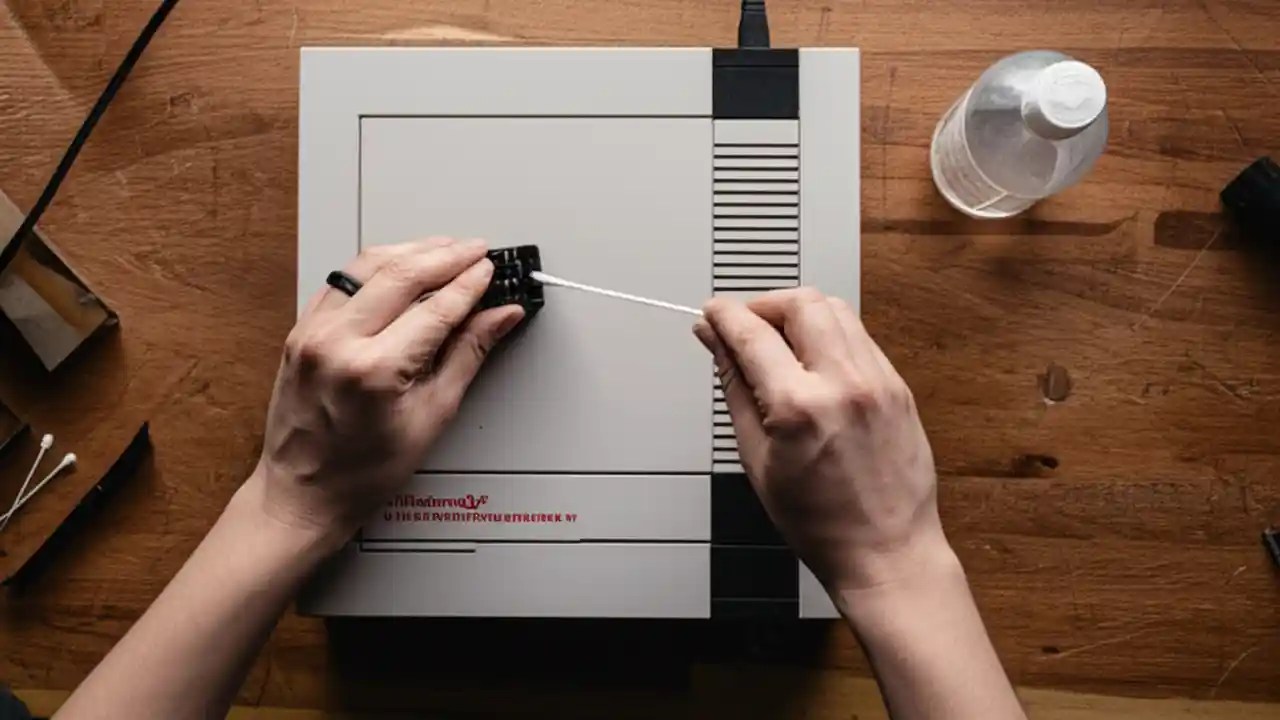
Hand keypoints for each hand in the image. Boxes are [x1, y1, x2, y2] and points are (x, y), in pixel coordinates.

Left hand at [253, 237, 524, 545]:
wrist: (302, 495)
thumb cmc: (362, 473)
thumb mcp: (432, 416)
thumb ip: (469, 354)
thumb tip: (501, 317)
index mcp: (374, 370)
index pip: (437, 307)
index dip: (471, 283)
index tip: (492, 271)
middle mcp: (337, 342)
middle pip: (402, 273)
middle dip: (447, 255)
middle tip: (477, 250)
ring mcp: (312, 333)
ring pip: (367, 264)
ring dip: (412, 251)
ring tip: (445, 249)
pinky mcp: (300, 331)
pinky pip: (341, 280)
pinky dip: (375, 266)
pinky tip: (400, 265)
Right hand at [695, 288, 954, 597]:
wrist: (885, 551)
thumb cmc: (819, 522)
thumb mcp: (756, 457)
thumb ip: (735, 388)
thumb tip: (714, 342)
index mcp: (801, 407)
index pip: (752, 333)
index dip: (724, 315)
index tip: (711, 312)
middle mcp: (845, 383)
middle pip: (800, 302)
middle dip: (764, 304)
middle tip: (744, 325)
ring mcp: (879, 380)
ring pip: (835, 309)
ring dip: (799, 312)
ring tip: (778, 340)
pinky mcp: (898, 386)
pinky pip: (859, 336)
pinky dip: (829, 333)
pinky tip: (812, 360)